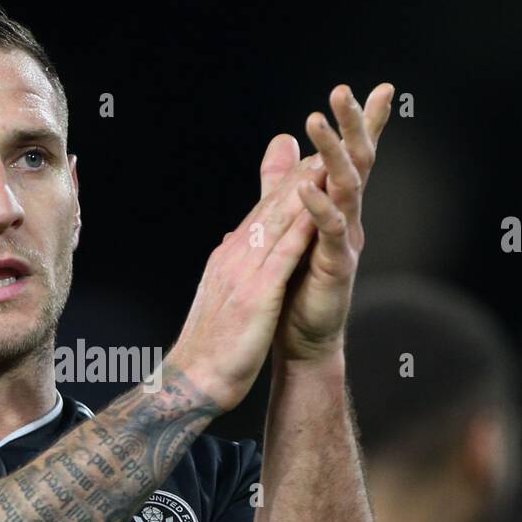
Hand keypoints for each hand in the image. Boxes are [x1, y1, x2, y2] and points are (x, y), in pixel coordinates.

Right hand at [168, 148, 326, 410]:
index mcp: (228, 258)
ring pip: (278, 221)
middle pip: (270, 207)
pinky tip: (320, 209)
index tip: (310, 159)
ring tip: (328, 159)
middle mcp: (234, 257)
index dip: (287, 184)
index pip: (261, 214)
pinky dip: (301, 228)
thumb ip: (233, 269)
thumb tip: (234, 243)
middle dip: (299, 174)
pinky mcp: (256, 294)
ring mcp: (243, 273)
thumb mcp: (223, 299)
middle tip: (326, 141)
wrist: (193, 381)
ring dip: (303, 189)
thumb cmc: (210, 348)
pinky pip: (283, 255)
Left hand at [270, 83, 393, 362]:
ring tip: (316, 121)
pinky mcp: (337, 265)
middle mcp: (349, 217)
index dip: (368, 123)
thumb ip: (285, 180)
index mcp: (339, 205)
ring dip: (332, 153)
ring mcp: (346, 240)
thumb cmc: (296, 280)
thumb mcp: (287, 219)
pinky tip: (307, 187)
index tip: (383, 87)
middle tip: (343, 90)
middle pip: (358, 162)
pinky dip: (318, 207)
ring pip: (346, 188)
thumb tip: (282, 139)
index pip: (355, 156)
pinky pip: (330, 231)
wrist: (298, 336)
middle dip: (354, 125)